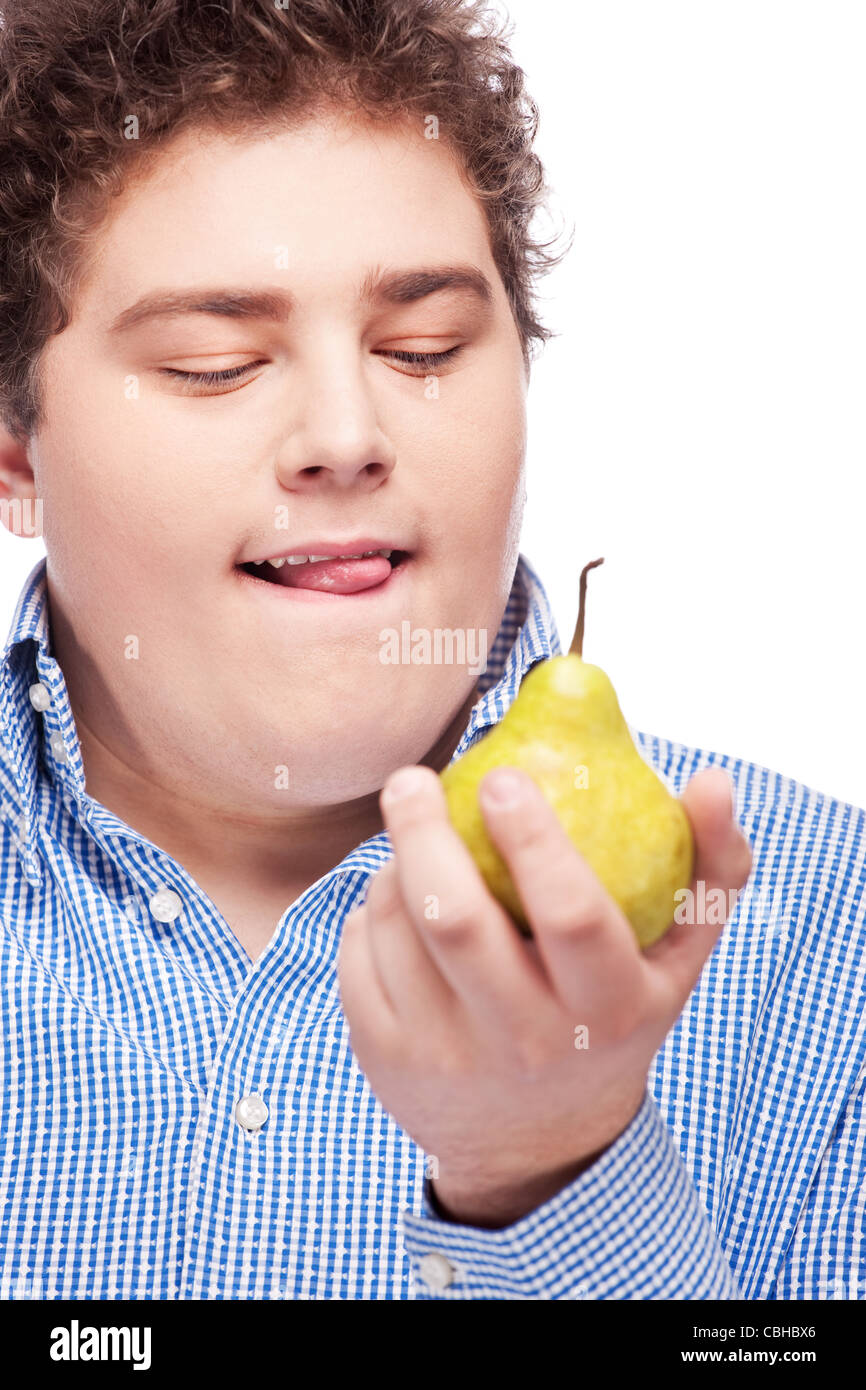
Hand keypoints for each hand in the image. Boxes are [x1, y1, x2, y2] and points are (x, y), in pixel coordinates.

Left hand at [337, 763, 751, 1227]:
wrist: (539, 1143)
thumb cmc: (613, 1014)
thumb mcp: (677, 957)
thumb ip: (711, 867)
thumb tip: (713, 780)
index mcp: (607, 1008)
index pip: (572, 914)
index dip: (535, 838)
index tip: (502, 776)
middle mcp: (526, 1041)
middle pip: (457, 919)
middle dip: (424, 832)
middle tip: (413, 779)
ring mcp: (448, 1057)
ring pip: (398, 928)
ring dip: (395, 865)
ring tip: (413, 838)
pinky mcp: (386, 1062)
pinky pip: (360, 956)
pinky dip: (371, 911)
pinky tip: (395, 898)